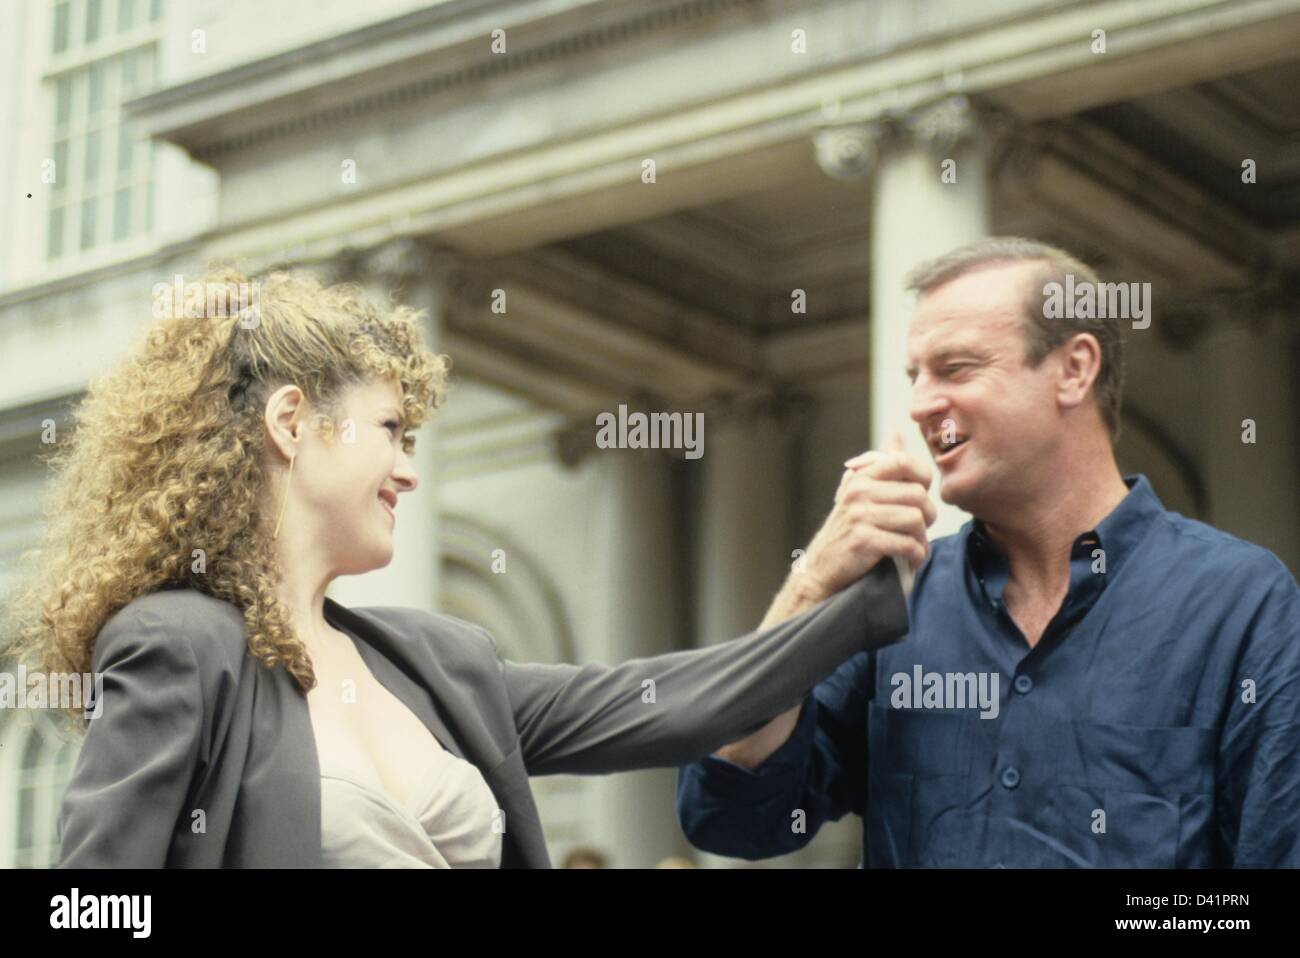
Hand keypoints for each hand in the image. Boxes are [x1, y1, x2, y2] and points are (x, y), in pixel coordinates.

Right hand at [793, 432, 935, 602]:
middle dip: (928, 515)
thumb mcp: (858, 493)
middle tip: (921, 530)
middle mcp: (859, 492)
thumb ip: (879, 465)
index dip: (923, 477)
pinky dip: (916, 555)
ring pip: (915, 519)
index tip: (921, 497)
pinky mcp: (864, 541)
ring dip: (923, 539)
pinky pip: (907, 544)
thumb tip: (896, 436)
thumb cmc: (846, 530)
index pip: (903, 462)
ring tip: (917, 547)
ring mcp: (860, 516)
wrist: (819, 568)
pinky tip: (912, 559)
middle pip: (917, 494)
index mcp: (860, 477)